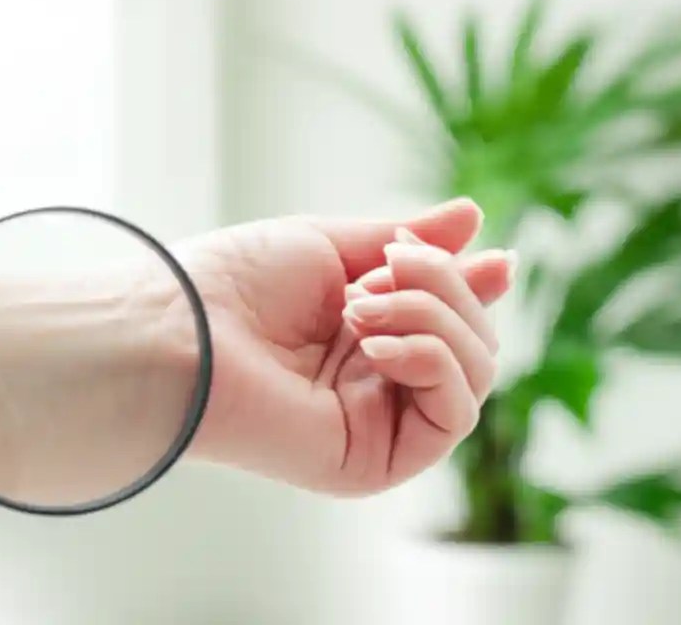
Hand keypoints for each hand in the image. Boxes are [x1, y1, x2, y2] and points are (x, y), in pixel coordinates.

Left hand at [177, 198, 513, 494]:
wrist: (183, 331)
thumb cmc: (235, 284)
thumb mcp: (331, 246)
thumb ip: (407, 240)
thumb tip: (474, 219)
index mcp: (363, 336)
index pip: (450, 321)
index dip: (477, 289)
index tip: (496, 257)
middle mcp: (376, 383)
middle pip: (473, 342)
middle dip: (444, 287)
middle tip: (386, 265)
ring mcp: (379, 424)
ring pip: (474, 374)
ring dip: (434, 318)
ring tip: (361, 304)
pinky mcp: (377, 461)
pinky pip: (454, 414)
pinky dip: (432, 361)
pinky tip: (376, 344)